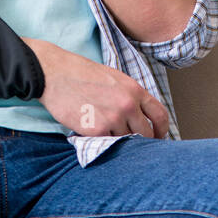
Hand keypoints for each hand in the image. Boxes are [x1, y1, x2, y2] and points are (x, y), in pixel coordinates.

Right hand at [22, 36, 168, 138]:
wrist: (55, 74)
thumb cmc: (81, 74)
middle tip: (130, 141)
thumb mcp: (114, 78)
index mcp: (134, 90)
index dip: (162, 130)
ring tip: (102, 127)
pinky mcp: (96, 130)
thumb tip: (140, 117)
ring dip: (115, 139)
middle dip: (140, 140)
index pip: (160, 115)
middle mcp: (128, 105)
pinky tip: (90, 129)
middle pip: (145, 134)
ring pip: (124, 141)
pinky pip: (105, 143)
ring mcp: (113, 119)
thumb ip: (130, 96)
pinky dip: (99, 140)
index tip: (158, 136)